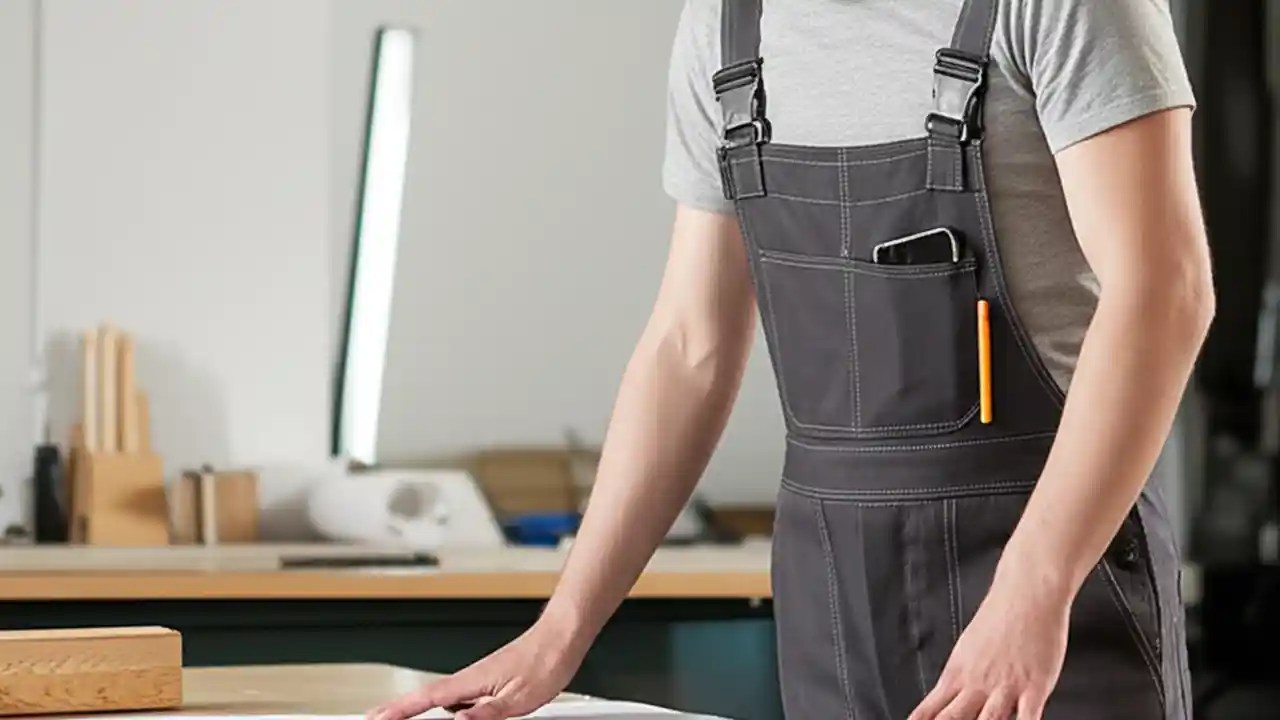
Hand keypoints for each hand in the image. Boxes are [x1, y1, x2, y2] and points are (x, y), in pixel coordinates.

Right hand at [367, 620, 587, 719]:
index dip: (398, 710)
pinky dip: (444, 707)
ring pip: (442, 699)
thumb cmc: (545, 662)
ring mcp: (478, 680)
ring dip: (418, 707)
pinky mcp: (488, 682)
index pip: (426, 698)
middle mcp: (471, 679)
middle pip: (425, 697)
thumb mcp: (520, 699)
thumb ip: (487, 714)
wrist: (562, 639)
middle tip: (373, 718)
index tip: (374, 717)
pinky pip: (460, 698)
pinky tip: (447, 715)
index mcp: (472, 682)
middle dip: (398, 708)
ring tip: (400, 718)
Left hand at [908, 576, 1069, 719]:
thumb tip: (956, 696)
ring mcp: (1005, 687)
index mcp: (958, 673)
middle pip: (953, 719)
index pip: (931, 708)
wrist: (1026, 594)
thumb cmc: (1000, 616)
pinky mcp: (1034, 687)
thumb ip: (964, 676)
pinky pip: (1028, 719)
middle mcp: (978, 683)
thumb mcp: (969, 646)